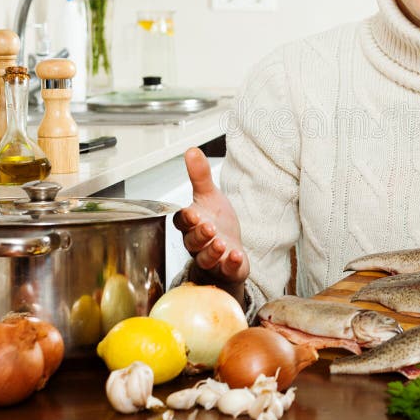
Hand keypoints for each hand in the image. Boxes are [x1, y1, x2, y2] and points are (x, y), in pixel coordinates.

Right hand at [173, 148, 248, 289]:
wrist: (230, 249)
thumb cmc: (217, 222)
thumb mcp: (210, 196)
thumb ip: (200, 176)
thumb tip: (191, 150)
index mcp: (191, 224)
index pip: (183, 221)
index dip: (187, 218)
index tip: (193, 213)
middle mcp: (197, 243)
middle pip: (192, 242)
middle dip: (200, 235)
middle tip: (209, 227)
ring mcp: (211, 258)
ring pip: (206, 258)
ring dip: (213, 251)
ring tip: (221, 244)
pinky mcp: (225, 270)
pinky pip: (225, 270)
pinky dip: (231, 264)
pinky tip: (237, 256)